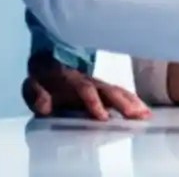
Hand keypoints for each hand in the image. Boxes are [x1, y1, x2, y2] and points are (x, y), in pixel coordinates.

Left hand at [22, 54, 149, 120]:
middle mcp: (89, 80)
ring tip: (145, 114)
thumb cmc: (43, 77)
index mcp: (71, 79)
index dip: (94, 102)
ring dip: (132, 102)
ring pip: (117, 91)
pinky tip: (144, 111)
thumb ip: (35, 93)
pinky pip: (121, 94)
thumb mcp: (32, 84)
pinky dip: (133, 101)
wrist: (50, 61)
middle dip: (123, 102)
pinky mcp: (103, 90)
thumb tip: (44, 105)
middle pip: (108, 90)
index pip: (85, 89)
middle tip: (136, 115)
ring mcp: (98, 84)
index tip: (103, 117)